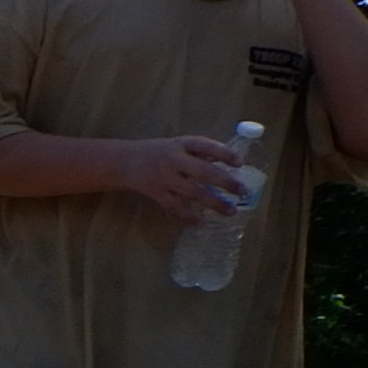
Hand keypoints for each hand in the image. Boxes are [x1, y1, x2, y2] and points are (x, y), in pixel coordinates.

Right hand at [120, 128, 254, 224]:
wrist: (125, 162)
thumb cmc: (160, 152)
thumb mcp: (179, 145)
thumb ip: (201, 152)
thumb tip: (230, 162)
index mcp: (181, 145)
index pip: (205, 146)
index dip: (224, 154)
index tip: (241, 163)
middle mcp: (173, 161)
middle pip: (202, 172)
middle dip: (224, 182)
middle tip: (242, 191)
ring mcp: (165, 179)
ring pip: (192, 193)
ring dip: (213, 203)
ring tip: (231, 211)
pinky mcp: (157, 194)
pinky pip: (175, 207)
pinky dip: (188, 216)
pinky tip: (201, 222)